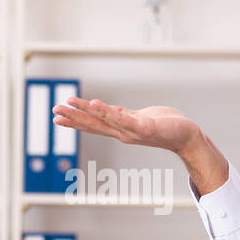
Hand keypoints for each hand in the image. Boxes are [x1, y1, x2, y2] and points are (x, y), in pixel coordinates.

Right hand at [51, 97, 200, 154]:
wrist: (186, 136)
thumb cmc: (165, 126)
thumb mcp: (139, 119)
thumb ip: (123, 117)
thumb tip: (111, 113)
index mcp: (120, 129)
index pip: (93, 124)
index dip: (74, 121)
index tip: (56, 117)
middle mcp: (122, 133)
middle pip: (93, 123)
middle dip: (72, 117)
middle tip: (54, 112)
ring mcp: (132, 131)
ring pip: (104, 119)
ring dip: (85, 111)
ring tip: (68, 103)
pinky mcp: (144, 127)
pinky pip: (123, 119)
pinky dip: (108, 112)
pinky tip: (95, 105)